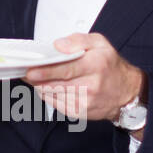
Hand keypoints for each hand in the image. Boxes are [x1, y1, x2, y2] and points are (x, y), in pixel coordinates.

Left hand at [24, 33, 144, 123]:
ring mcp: (84, 102)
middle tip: (25, 71)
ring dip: (40, 85)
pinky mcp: (79, 112)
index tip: (30, 70)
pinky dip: (48, 93)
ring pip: (52, 94)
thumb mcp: (100, 43)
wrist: (126, 92)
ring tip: (37, 76)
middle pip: (55, 84)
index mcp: (96, 65)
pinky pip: (54, 103)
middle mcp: (91, 86)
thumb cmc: (110, 66)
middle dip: (37, 79)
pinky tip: (50, 85)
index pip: (67, 70)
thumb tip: (58, 45)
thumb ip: (78, 40)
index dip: (46, 71)